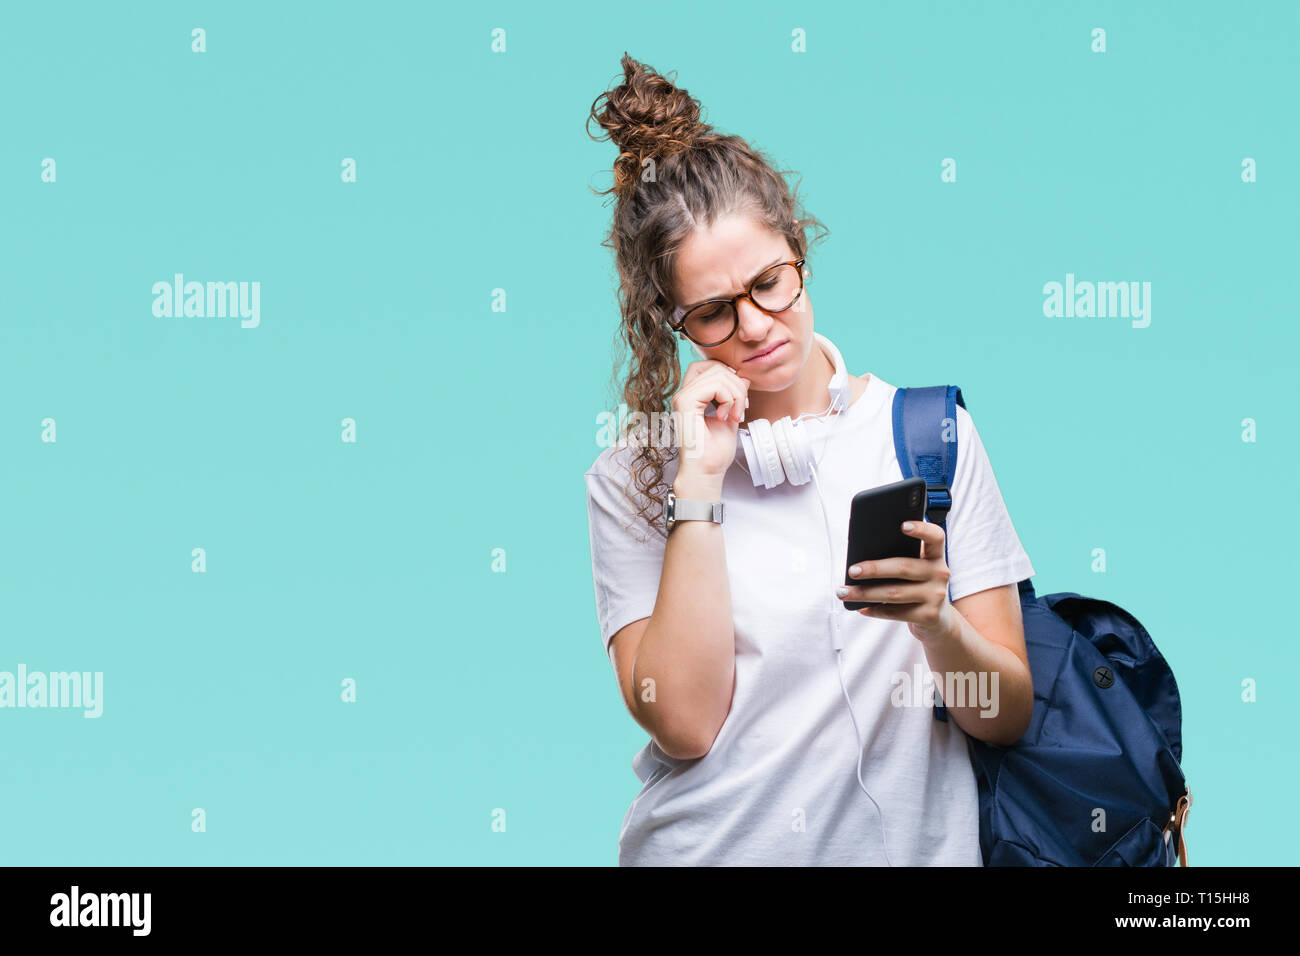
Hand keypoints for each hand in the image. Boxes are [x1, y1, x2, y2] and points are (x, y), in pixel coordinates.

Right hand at [670, 358, 750, 478]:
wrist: (707, 472)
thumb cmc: (715, 453)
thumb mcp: (731, 416)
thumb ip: (735, 396)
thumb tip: (743, 377)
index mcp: (692, 397)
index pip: (708, 367)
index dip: (728, 375)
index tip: (739, 400)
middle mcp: (684, 394)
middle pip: (715, 367)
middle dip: (736, 384)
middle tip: (742, 409)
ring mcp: (682, 397)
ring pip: (717, 373)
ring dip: (736, 394)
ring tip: (735, 415)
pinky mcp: (685, 403)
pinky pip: (715, 385)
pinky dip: (729, 399)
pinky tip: (725, 417)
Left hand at [837, 520, 958, 644]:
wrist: (938, 621)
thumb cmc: (918, 587)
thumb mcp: (916, 570)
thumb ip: (900, 558)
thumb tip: (860, 559)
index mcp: (936, 556)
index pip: (936, 536)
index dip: (922, 529)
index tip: (902, 525)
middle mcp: (940, 573)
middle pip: (903, 567)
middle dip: (874, 569)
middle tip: (852, 571)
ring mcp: (936, 596)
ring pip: (894, 593)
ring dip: (864, 593)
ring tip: (843, 592)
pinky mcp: (929, 616)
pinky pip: (895, 612)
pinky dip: (874, 610)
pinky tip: (860, 607)